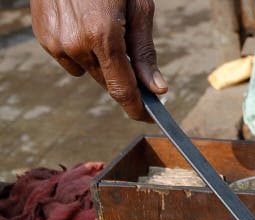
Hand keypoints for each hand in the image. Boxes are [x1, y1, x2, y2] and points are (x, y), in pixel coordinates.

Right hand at [31, 0, 166, 120]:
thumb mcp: (139, 6)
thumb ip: (145, 51)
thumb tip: (156, 88)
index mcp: (103, 36)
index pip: (122, 89)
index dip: (137, 109)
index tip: (149, 118)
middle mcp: (75, 44)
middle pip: (107, 82)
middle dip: (124, 78)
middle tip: (132, 57)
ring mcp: (55, 42)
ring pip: (88, 71)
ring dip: (101, 61)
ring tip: (103, 25)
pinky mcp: (43, 37)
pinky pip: (69, 58)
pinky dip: (80, 49)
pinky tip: (83, 24)